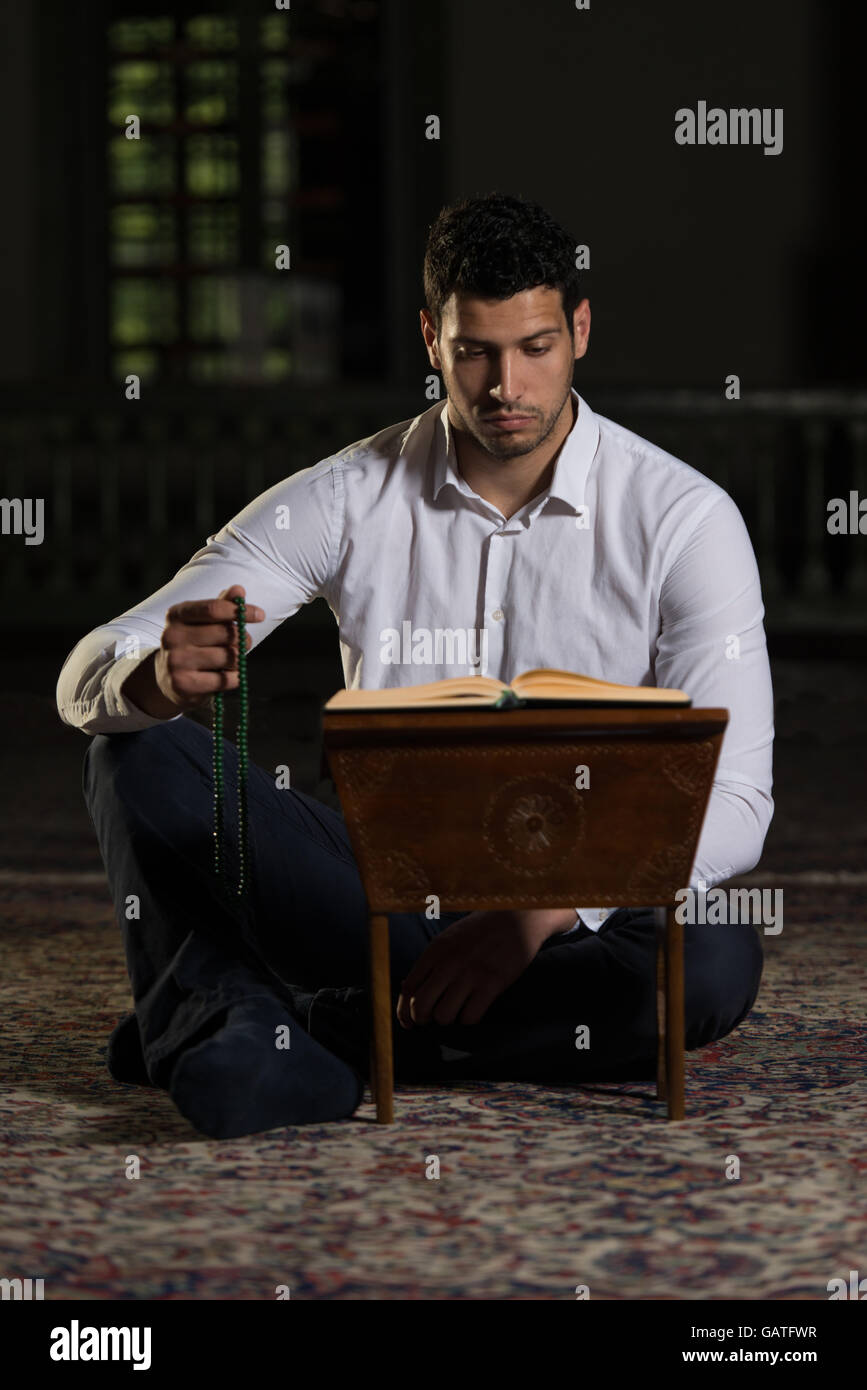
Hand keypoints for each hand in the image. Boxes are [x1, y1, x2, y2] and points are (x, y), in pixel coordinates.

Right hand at [154, 584, 265, 710]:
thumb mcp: (204, 622)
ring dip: (238, 660)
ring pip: (229, 657)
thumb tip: (239, 590)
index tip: (260, 615)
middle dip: (243, 639)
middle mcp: (172, 636)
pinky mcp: (184, 684)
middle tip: (243, 643)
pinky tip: (224, 675)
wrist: (170, 679)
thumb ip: (222, 605)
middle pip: (226, 633)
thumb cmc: (195, 644)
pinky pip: (226, 679)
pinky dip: (233, 678)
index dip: (240, 611)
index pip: (213, 609)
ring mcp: (176, 661)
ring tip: (230, 661)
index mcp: (176, 615)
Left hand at [396, 907, 575, 1029]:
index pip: (408, 988)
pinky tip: (474, 1009)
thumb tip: (407, 988)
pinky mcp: (492, 984)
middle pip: (420, 1006)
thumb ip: (430, 961)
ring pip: (443, 1016)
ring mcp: (470, 974)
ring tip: (456, 1011)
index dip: (404, 1010)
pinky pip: (470, 1017)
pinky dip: (469, 1019)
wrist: (518, 917)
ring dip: (448, 1019)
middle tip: (432, 1019)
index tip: (409, 1022)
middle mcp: (449, 963)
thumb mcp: (449, 938)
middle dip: (423, 1020)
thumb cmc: (482, 929)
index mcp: (435, 950)